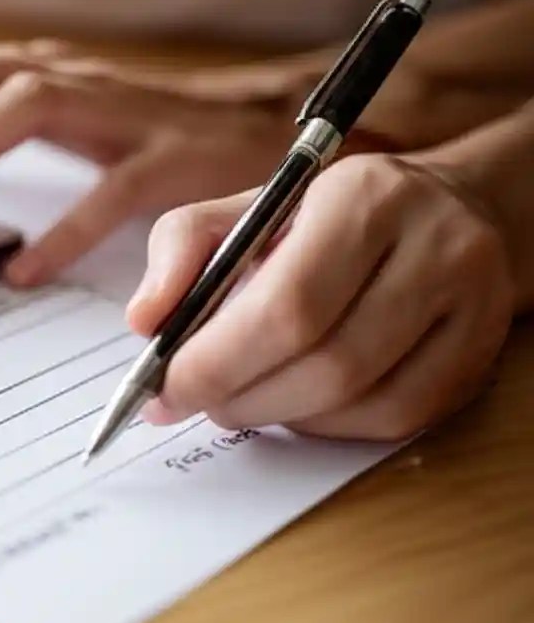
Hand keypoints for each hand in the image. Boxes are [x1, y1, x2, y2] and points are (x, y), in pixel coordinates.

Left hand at [0, 40, 311, 285]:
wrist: (259, 131)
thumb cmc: (139, 127)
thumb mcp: (39, 99)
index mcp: (24, 72)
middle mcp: (61, 78)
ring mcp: (115, 113)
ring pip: (20, 108)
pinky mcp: (167, 158)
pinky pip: (110, 191)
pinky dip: (65, 230)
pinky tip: (23, 270)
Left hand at [127, 153, 515, 439]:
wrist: (447, 211)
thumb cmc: (325, 216)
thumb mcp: (249, 207)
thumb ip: (182, 249)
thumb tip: (143, 320)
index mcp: (362, 198)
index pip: (285, 304)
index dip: (215, 361)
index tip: (162, 387)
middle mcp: (432, 247)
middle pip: (324, 361)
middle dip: (237, 395)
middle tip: (189, 401)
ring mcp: (469, 307)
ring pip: (358, 400)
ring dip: (275, 415)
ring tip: (233, 399)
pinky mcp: (477, 358)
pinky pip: (392, 419)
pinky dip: (325, 424)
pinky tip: (292, 404)